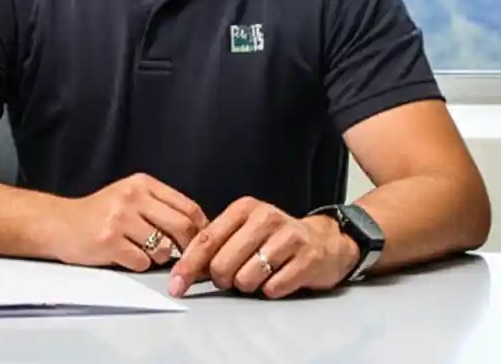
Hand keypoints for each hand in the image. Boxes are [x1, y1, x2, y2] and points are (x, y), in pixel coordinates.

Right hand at [51, 173, 208, 271]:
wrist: (59, 223)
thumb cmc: (98, 214)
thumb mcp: (130, 197)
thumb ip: (161, 207)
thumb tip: (198, 230)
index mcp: (142, 184)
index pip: (188, 207)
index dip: (201, 230)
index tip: (200, 243)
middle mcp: (131, 197)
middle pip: (182, 227)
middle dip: (188, 248)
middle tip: (184, 258)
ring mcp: (119, 219)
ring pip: (162, 248)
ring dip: (158, 257)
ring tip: (141, 251)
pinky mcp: (108, 241)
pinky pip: (141, 262)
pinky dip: (138, 264)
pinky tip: (124, 256)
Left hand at [168, 197, 359, 298]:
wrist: (324, 241)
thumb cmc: (274, 239)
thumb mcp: (243, 232)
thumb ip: (214, 247)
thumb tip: (182, 272)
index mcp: (244, 209)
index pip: (206, 240)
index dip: (187, 266)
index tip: (176, 286)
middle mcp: (265, 218)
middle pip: (222, 263)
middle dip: (221, 279)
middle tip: (231, 278)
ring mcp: (289, 237)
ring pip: (246, 278)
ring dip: (247, 286)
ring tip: (258, 276)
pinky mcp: (308, 259)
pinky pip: (273, 288)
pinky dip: (270, 290)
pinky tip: (278, 279)